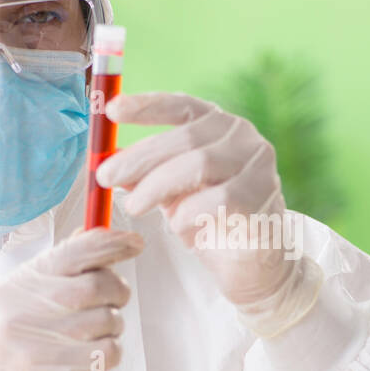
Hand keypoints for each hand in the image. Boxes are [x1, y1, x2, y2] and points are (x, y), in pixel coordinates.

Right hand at [0, 227, 142, 370]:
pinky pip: (109, 353)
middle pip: (97, 285)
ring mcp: (42, 348)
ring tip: (93, 334)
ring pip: (109, 320)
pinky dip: (109, 352)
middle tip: (115, 298)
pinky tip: (88, 357)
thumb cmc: (7, 344)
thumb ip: (57, 269)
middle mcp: (28, 312)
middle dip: (117, 289)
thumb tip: (97, 235)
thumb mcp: (19, 298)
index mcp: (21, 285)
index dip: (111, 243)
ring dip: (113, 324)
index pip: (74, 252)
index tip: (135, 241)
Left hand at [95, 92, 320, 337]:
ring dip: (157, 186)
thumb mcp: (170, 192)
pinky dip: (189, 213)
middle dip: (140, 157)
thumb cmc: (209, 222)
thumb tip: (106, 162)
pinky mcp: (264, 195)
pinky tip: (179, 228)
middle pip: (185, 137)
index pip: (182, 106)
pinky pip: (218, 198)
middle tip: (105, 177)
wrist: (251, 265)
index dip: (146, 105)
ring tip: (133, 208)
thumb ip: (145, 174)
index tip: (112, 110)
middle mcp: (243, 137)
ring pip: (199, 164)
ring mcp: (258, 164)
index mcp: (219, 126)